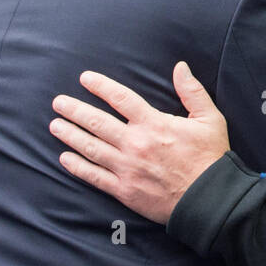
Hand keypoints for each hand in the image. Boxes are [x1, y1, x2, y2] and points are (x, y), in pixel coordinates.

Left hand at [49, 62, 229, 224]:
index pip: (121, 99)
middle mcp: (135, 144)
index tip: (85, 79)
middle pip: (97, 122)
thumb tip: (180, 67)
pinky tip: (64, 158)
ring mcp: (127, 168)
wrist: (209, 198)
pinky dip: (77, 167)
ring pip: (90, 148)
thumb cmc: (211, 157)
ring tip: (55, 125)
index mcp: (154, 124)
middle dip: (75, 110)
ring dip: (70, 135)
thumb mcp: (210, 118)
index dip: (101, 86)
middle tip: (58, 102)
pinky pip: (94, 176)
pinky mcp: (124, 190)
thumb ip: (192, 91)